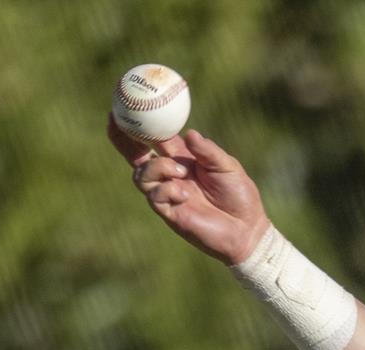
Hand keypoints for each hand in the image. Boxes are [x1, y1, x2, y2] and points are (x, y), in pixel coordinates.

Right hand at [108, 118, 269, 265]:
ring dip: (158, 168)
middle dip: (124, 139)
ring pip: (141, 175)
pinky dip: (167, 190)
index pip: (154, 139)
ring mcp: (167, 193)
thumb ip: (208, 151)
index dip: (139, 124)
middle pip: (135, 155)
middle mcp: (170, 174)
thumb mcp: (227, 167)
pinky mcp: (169, 212)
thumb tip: (190, 134)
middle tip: (117, 122)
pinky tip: (185, 194)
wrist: (247, 228)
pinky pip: (154, 197)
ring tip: (181, 172)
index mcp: (182, 159)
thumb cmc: (239, 195)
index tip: (125, 106)